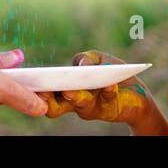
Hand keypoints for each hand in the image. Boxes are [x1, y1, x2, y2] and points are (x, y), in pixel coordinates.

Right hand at [39, 50, 160, 131]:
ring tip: (72, 89)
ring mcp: (91, 107)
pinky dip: (107, 91)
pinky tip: (109, 85)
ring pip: (79, 104)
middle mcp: (74, 101)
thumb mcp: (99, 59)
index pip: (46, 92)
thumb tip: (81, 65)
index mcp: (66, 88)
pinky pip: (106, 100)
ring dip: (75, 96)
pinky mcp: (109, 109)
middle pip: (54, 107)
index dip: (38, 90)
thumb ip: (87, 58)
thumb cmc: (111, 72)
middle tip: (44, 91)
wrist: (137, 91)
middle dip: (49, 100)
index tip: (31, 82)